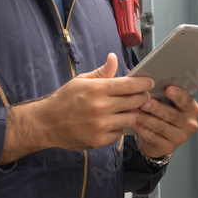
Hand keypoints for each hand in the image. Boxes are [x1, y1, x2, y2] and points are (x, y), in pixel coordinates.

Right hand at [0, 53, 152, 162]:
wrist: (48, 123)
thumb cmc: (65, 100)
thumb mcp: (81, 80)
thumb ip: (102, 72)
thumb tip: (114, 58)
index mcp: (97, 89)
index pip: (129, 84)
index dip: (143, 83)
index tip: (149, 83)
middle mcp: (101, 107)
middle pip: (135, 101)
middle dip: (142, 98)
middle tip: (143, 96)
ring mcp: (101, 125)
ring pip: (131, 118)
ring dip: (133, 113)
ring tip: (129, 109)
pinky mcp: (100, 140)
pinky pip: (120, 133)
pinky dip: (120, 127)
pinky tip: (115, 122)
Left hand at [133, 85, 197, 159]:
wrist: (160, 137)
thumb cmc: (163, 111)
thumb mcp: (167, 101)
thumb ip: (164, 92)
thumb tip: (149, 80)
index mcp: (192, 109)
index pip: (187, 101)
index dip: (178, 95)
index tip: (168, 89)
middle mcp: (189, 124)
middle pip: (172, 114)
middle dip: (156, 108)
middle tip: (144, 102)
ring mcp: (180, 138)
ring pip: (160, 126)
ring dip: (145, 118)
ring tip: (134, 111)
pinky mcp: (168, 147)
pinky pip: (153, 137)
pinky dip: (142, 129)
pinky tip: (133, 123)